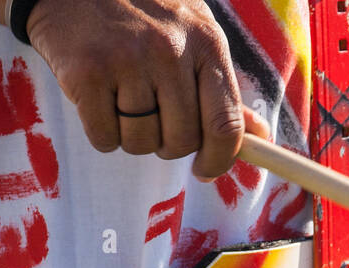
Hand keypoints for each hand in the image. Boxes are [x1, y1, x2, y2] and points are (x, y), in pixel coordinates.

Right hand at [24, 0, 260, 177]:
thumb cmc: (144, 16)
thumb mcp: (194, 38)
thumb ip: (224, 92)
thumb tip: (261, 140)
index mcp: (206, 44)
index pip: (225, 125)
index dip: (219, 161)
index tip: (205, 171)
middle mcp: (170, 51)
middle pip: (180, 142)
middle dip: (166, 143)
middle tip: (151, 115)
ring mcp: (127, 60)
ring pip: (141, 143)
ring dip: (131, 135)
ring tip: (122, 96)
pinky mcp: (87, 73)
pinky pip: (104, 139)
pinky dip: (101, 132)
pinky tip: (98, 99)